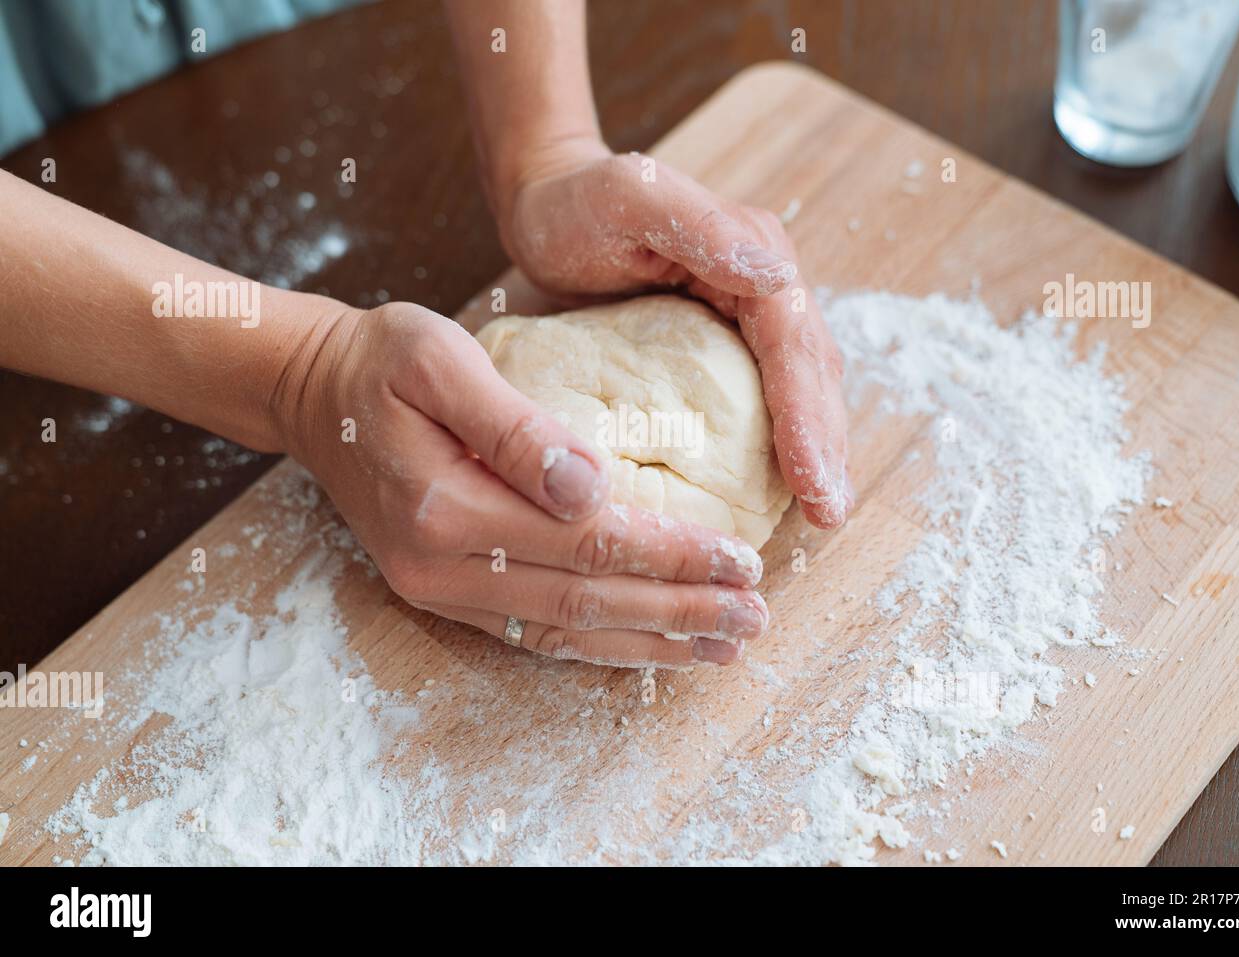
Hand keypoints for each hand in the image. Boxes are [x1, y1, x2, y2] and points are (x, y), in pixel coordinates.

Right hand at [271, 301, 768, 667]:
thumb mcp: (437, 359)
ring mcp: (440, 590)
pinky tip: (651, 646)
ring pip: (565, 633)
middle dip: (679, 610)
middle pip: (587, 603)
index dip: (671, 556)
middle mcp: (443, 567)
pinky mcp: (444, 594)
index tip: (741, 557)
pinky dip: (601, 645)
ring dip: (651, 642)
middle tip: (756, 615)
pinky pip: (534, 634)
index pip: (587, 545)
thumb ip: (512, 425)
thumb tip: (590, 486)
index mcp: (448, 508)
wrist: (310, 395)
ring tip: (724, 645)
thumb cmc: (380, 362)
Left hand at [496, 138, 852, 528]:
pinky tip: (782, 490)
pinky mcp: (724, 348)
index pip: (793, 344)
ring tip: (822, 514)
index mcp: (753, 253)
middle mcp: (765, 286)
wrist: (546, 210)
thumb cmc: (575, 206)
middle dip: (825, 446)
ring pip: (801, 391)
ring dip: (816, 452)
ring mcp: (749, 319)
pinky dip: (781, 445)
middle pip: (811, 374)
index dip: (807, 416)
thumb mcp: (628, 198)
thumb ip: (699, 226)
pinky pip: (766, 400)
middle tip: (830, 515)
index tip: (815, 480)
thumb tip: (778, 279)